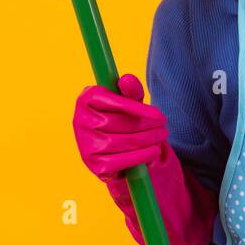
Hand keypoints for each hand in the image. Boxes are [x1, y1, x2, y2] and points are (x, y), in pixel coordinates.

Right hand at [73, 74, 218, 244]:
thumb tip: (127, 79)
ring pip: (121, 142)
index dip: (135, 108)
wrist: (118, 150)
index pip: (110, 101)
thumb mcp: (130, 103)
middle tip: (164, 127)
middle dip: (147, 126)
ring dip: (148, 140)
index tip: (158, 115)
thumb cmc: (124, 119)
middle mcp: (80, 122)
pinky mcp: (94, 165)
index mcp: (86, 99)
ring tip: (161, 137)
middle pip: (118, 124)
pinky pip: (121, 161)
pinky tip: (153, 151)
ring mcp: (85, 145)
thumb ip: (131, 92)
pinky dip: (141, 156)